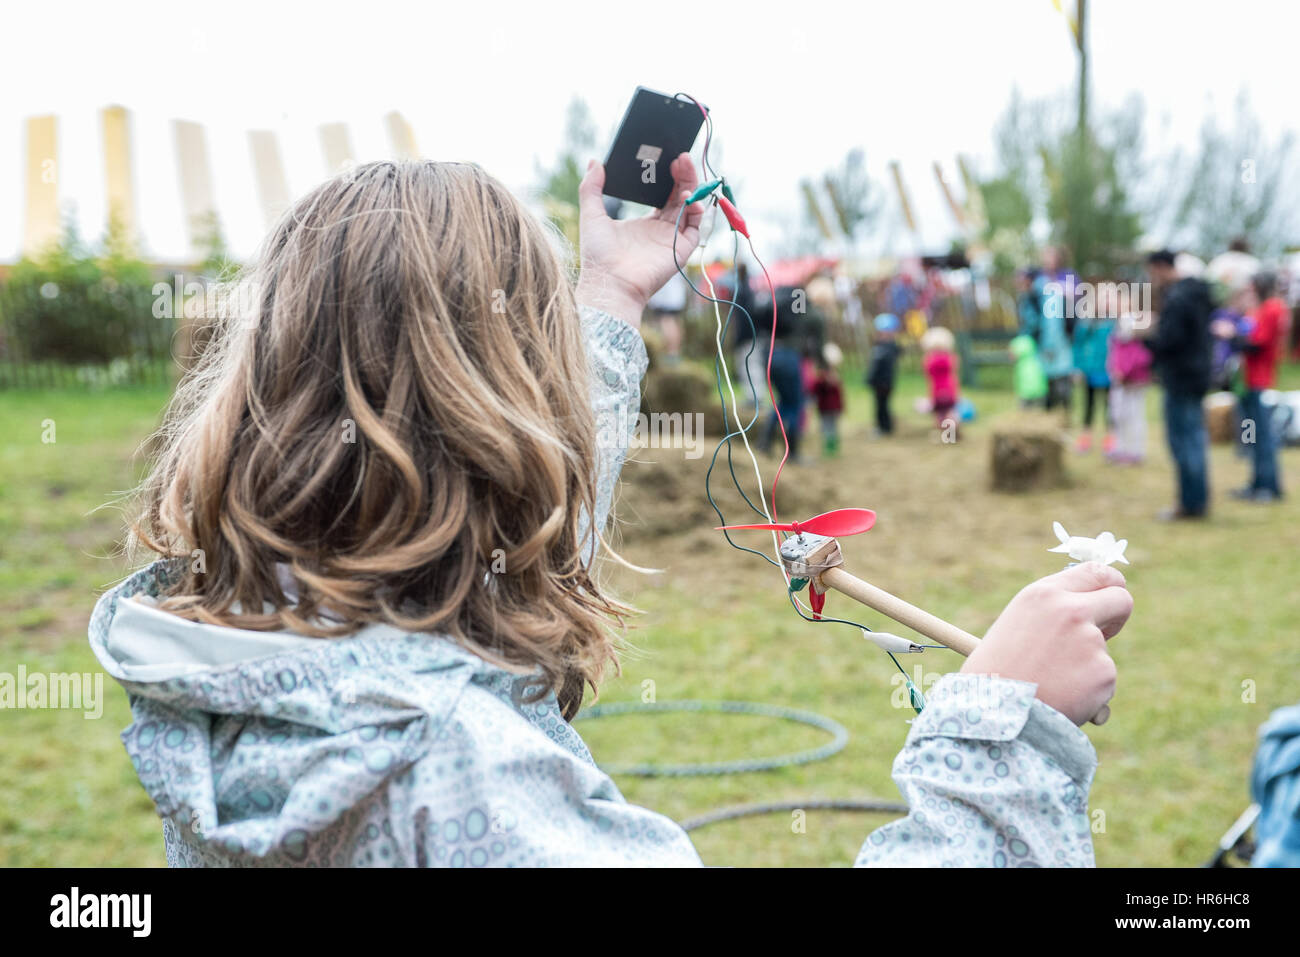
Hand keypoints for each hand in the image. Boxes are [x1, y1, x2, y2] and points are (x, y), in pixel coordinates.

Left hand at [574, 153, 703, 327]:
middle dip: (683, 175)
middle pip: (680, 197)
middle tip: (680, 156)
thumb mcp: (592, 215)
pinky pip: (696, 227)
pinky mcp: (681, 250)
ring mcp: (672, 240)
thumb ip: (591, 188)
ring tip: (684, 166)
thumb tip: (594, 161)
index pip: (664, 195)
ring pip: (690, 207)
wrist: (608, 283)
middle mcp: (661, 231)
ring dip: (691, 186)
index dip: (669, 177)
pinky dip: (697, 210)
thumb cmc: (598, 255)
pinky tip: (688, 196)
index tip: (667, 159)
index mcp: (644, 224)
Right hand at [962, 562, 1132, 725]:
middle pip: (1121, 600)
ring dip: (1087, 669)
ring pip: (1104, 652)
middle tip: (1106, 633)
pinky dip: (1090, 695)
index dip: (1109, 584)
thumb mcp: (1015, 625)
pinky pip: (1104, 683)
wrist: (992, 714)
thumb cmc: (994, 672)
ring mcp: (1090, 642)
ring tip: (1051, 685)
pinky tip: (1061, 701)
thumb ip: (1050, 613)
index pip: (1095, 571)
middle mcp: (1071, 611)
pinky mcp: (1104, 674)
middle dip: (1118, 617)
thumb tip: (1082, 610)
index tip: (1110, 594)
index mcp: (1043, 594)